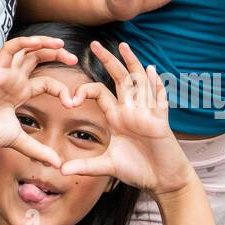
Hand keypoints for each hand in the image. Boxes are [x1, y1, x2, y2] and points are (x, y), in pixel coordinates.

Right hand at [0, 36, 77, 160]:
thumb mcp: (18, 141)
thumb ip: (38, 150)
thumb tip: (58, 165)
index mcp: (19, 92)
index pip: (47, 82)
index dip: (62, 89)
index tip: (72, 104)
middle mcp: (14, 79)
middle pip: (39, 58)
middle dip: (58, 55)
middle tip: (74, 60)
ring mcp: (5, 73)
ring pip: (27, 48)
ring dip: (44, 43)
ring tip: (61, 45)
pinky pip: (12, 48)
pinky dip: (25, 42)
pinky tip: (40, 42)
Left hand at [62, 41, 192, 196]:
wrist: (163, 180)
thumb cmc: (139, 170)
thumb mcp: (107, 166)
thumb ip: (85, 166)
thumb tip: (61, 170)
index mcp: (117, 117)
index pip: (99, 93)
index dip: (84, 91)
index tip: (71, 101)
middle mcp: (131, 110)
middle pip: (119, 78)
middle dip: (108, 60)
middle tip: (94, 44)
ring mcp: (147, 114)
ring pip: (140, 82)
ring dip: (133, 63)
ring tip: (124, 46)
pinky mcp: (161, 122)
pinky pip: (159, 100)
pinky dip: (156, 85)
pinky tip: (152, 70)